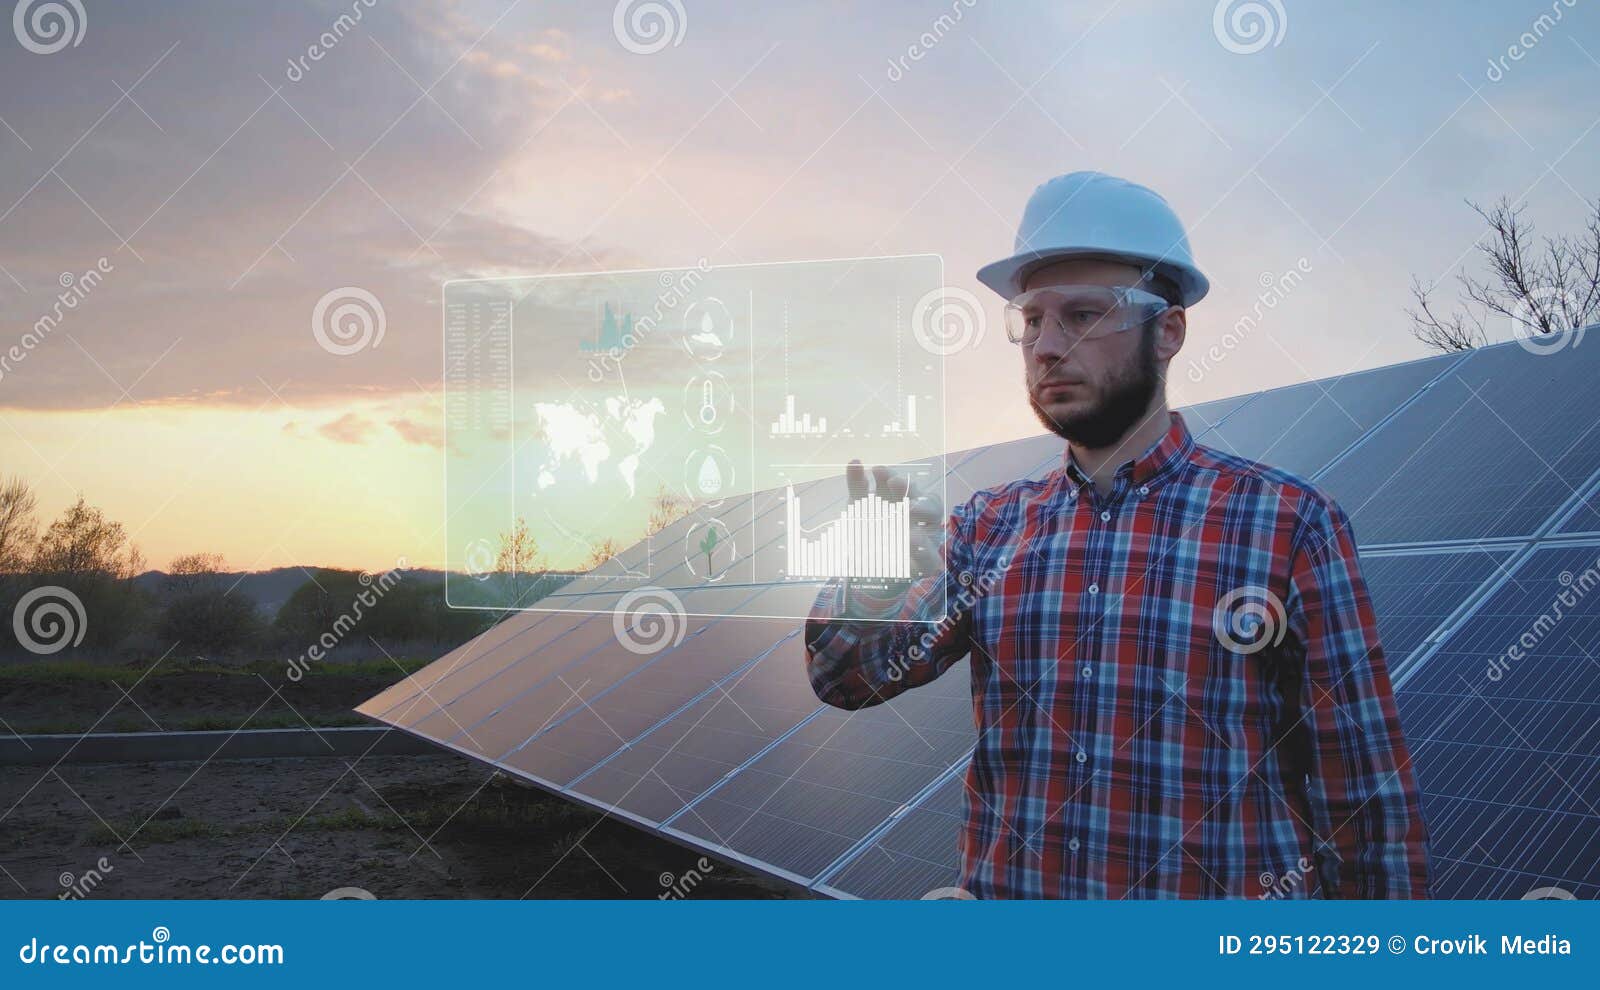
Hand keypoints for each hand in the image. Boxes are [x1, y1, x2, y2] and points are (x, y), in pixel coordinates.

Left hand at [844, 459, 943, 577]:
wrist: (867, 571)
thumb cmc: (868, 533)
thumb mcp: (859, 510)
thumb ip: (858, 486)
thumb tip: (855, 461)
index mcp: (904, 501)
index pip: (906, 485)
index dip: (893, 476)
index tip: (876, 470)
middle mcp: (918, 518)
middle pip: (923, 498)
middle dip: (909, 490)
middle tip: (893, 482)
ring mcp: (924, 540)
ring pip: (934, 523)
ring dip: (923, 512)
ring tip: (909, 509)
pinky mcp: (924, 564)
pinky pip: (930, 558)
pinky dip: (923, 550)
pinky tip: (912, 541)